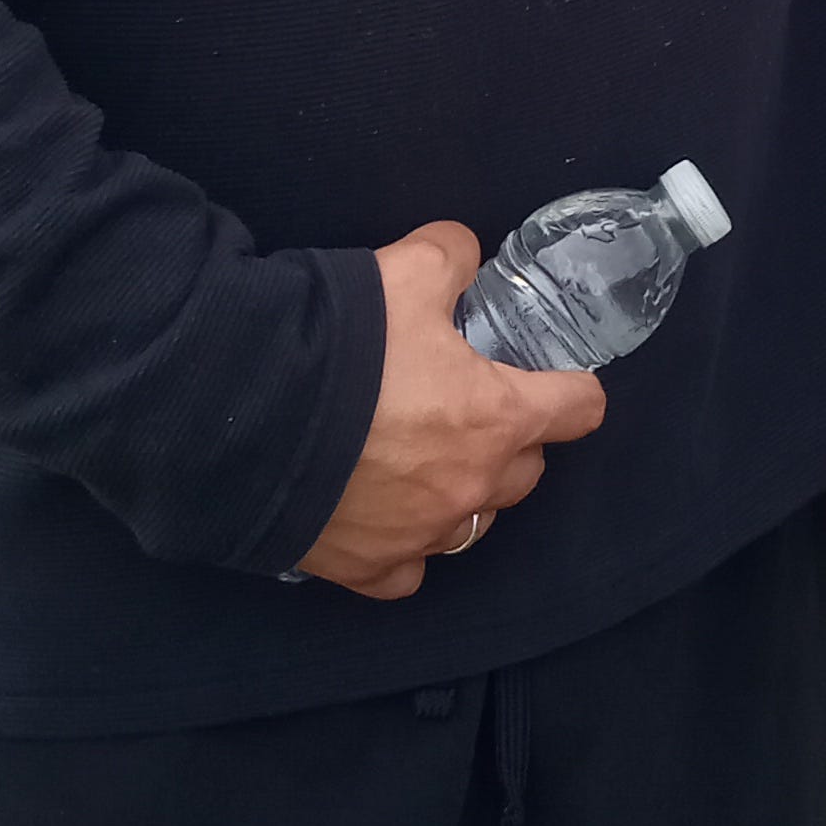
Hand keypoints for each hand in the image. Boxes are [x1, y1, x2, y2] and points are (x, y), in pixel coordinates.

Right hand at [296, 220, 606, 600]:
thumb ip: (452, 257)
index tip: (555, 380)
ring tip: (427, 463)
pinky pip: (408, 571)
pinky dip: (405, 548)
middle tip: (471, 407)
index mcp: (498, 418)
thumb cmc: (346, 344)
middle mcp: (472, 487)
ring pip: (473, 524)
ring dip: (464, 494)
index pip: (579, 410)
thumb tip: (462, 254)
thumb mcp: (409, 271)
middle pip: (525, 472)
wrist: (247, 414)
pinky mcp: (367, 566)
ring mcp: (421, 535)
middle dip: (510, 441)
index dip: (571, 388)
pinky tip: (387, 520)